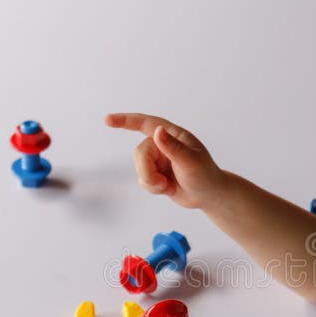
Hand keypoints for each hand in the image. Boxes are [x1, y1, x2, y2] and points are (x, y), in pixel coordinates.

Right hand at [104, 113, 226, 208]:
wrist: (208, 196)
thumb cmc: (205, 175)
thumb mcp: (191, 161)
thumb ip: (173, 147)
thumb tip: (157, 132)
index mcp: (173, 135)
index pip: (145, 123)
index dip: (125, 120)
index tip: (107, 120)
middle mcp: (163, 144)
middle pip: (140, 152)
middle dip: (147, 171)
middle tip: (162, 183)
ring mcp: (158, 159)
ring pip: (139, 167)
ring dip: (151, 181)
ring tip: (167, 186)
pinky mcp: (156, 173)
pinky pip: (142, 180)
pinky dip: (152, 188)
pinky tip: (166, 189)